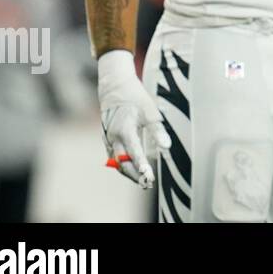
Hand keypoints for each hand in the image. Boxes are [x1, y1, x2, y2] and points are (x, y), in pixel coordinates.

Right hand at [97, 50, 169, 188]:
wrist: (115, 89)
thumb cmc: (136, 100)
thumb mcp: (150, 112)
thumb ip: (158, 131)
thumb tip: (166, 147)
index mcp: (125, 130)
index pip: (134, 154)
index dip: (142, 167)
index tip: (150, 178)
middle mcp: (113, 137)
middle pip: (122, 163)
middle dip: (134, 175)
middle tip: (147, 184)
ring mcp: (108, 139)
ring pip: (116, 162)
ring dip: (128, 172)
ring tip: (141, 180)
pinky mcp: (106, 139)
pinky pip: (112, 156)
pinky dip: (121, 164)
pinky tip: (131, 170)